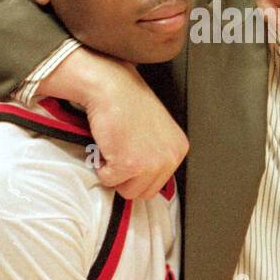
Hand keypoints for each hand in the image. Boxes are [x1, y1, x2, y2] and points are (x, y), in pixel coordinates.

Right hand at [43, 48, 186, 199]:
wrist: (112, 87)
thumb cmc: (128, 103)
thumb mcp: (157, 130)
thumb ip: (157, 153)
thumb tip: (146, 180)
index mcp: (178, 149)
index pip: (158, 182)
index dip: (138, 172)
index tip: (129, 154)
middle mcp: (170, 158)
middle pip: (144, 192)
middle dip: (127, 177)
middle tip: (119, 152)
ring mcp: (151, 163)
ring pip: (128, 191)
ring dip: (114, 173)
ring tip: (114, 148)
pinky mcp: (130, 164)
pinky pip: (109, 181)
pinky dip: (100, 166)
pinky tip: (106, 145)